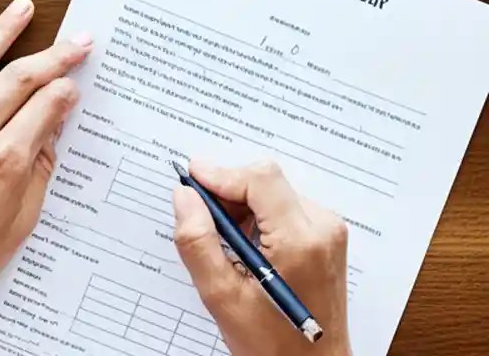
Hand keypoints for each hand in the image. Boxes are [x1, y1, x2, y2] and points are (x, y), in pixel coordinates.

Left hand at [0, 0, 91, 335]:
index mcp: (7, 163)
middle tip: (76, 40)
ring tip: (21, 8)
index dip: (67, 88)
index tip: (78, 79)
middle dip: (54, 55)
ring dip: (1, 32)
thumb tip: (51, 134)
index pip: (47, 106)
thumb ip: (38, 173)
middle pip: (20, 79)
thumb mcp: (19, 225)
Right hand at [172, 161, 352, 355]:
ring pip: (274, 193)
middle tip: (203, 220)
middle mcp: (322, 229)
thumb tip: (184, 197)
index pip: (260, 179)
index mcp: (300, 241)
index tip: (191, 180)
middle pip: (266, 182)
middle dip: (229, 192)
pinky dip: (259, 218)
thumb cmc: (272, 343)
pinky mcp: (327, 238)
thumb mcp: (222, 296)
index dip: (221, 174)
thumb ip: (198, 242)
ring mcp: (329, 232)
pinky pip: (286, 208)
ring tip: (226, 244)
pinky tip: (247, 248)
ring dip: (243, 207)